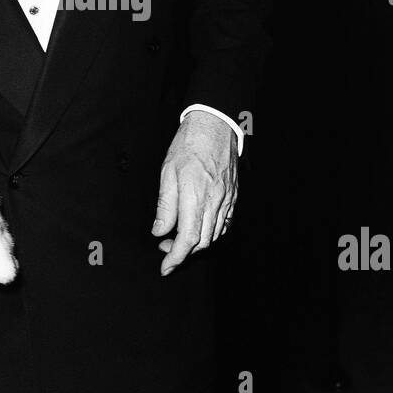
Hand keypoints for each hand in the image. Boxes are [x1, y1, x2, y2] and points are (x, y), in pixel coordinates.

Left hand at [151, 110, 238, 275]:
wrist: (215, 125)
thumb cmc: (189, 144)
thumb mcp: (167, 173)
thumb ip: (165, 206)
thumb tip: (159, 231)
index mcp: (195, 197)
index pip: (187, 240)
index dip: (175, 258)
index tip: (165, 267)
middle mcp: (214, 203)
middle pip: (201, 242)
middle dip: (183, 252)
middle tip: (165, 246)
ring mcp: (227, 200)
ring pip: (213, 235)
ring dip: (196, 243)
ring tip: (178, 235)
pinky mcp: (233, 196)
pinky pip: (225, 223)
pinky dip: (212, 232)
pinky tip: (199, 227)